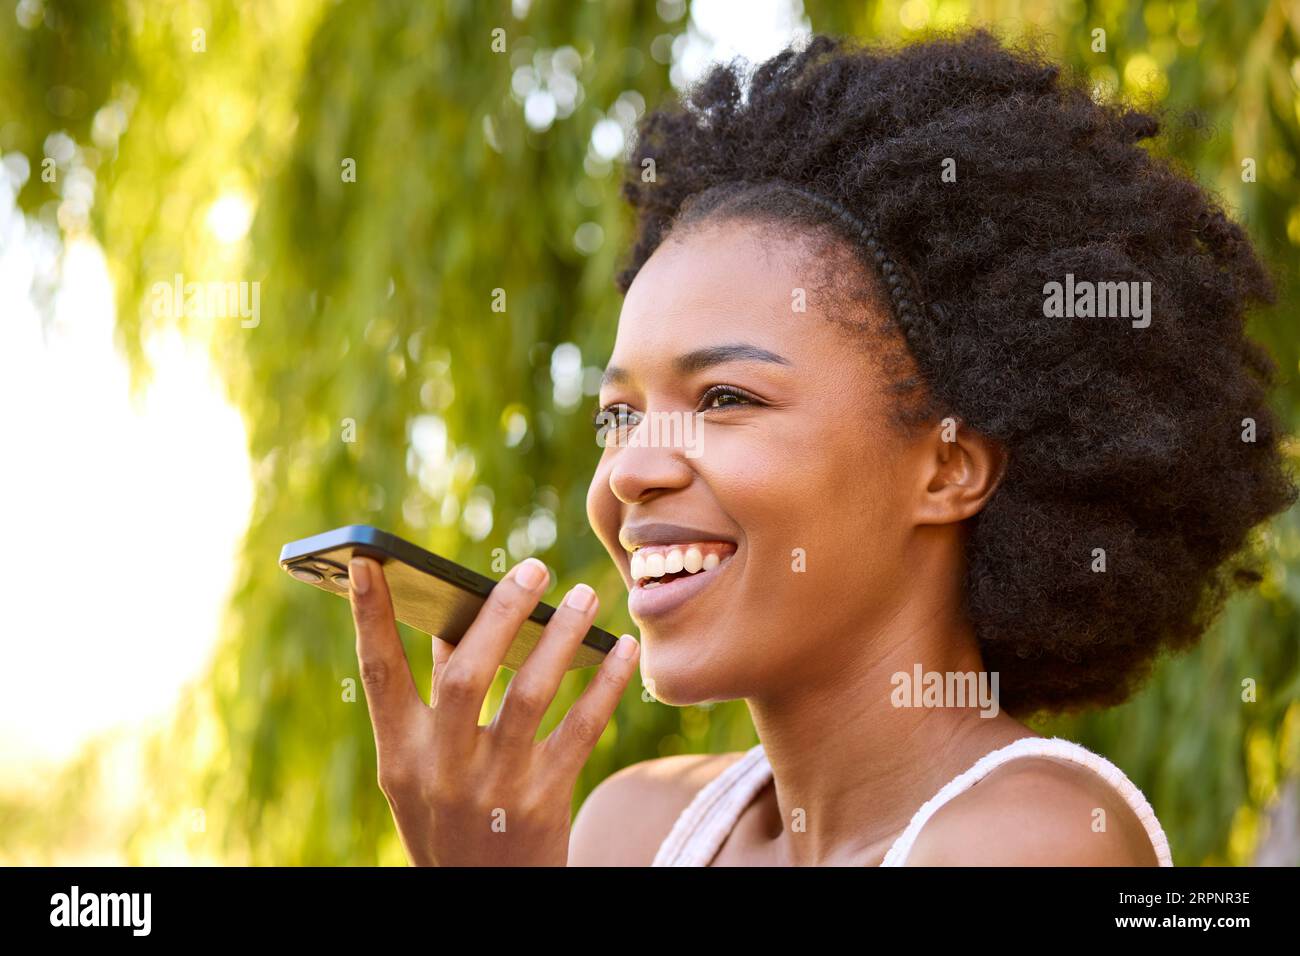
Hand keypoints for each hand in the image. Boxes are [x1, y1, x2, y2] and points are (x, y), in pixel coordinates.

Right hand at [346, 554, 639, 865]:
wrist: (485, 898)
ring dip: (562, 637)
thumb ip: (434, 698)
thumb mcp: (423, 767)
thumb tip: (454, 619)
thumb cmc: (453, 815)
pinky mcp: (544, 801)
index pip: (379, 672)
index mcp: (400, 754)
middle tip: (534, 567)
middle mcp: (441, 769)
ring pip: (530, 694)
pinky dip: (604, 684)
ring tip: (585, 596)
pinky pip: (580, 729)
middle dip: (500, 612)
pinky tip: (619, 650)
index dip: (370, 614)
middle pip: (466, 674)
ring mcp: (494, 788)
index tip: (369, 559)